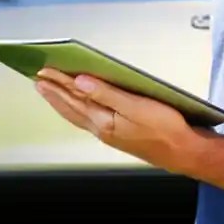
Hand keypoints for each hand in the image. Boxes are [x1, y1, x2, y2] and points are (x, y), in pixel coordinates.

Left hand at [34, 67, 203, 175]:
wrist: (185, 153)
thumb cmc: (166, 129)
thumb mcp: (136, 107)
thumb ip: (106, 94)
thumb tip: (80, 82)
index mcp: (104, 121)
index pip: (75, 97)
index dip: (58, 82)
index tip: (43, 70)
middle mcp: (102, 129)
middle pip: (71, 107)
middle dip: (54, 92)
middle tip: (38, 79)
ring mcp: (109, 133)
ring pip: (77, 115)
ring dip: (62, 102)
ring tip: (50, 92)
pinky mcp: (118, 134)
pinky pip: (88, 119)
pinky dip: (77, 110)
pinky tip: (78, 106)